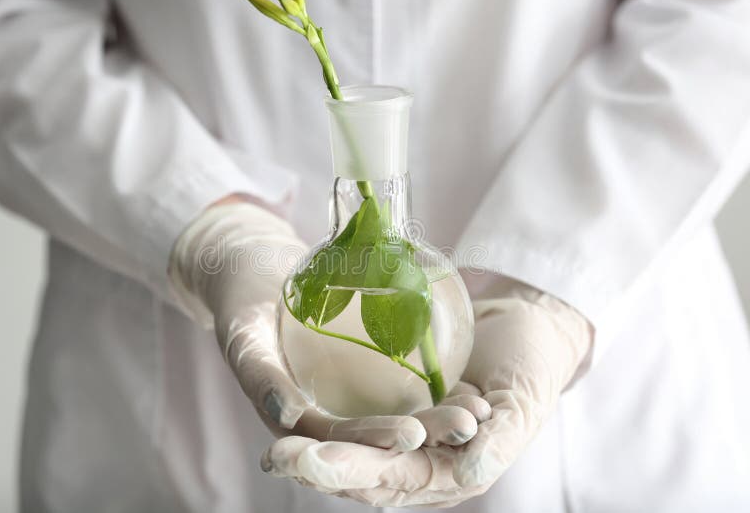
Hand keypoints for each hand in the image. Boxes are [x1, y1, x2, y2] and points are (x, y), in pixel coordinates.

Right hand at [168, 200, 480, 450]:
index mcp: (290, 422)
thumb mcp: (242, 333)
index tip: (412, 431)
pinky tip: (467, 382)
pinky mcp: (361, 378)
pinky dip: (431, 389)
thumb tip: (289, 416)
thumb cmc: (243, 298)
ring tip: (477, 410)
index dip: (373, 439)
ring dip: (435, 418)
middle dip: (421, 434)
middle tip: (464, 423)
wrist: (255, 272)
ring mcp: (342, 398)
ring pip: (393, 415)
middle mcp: (322, 418)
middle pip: (374, 434)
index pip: (337, 440)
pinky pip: (399, 388)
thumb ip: (260, 375)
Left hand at [261, 274, 591, 507]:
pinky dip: (329, 426)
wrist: (525, 325)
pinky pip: (360, 424)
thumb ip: (500, 441)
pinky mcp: (399, 411)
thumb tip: (467, 474)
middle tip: (276, 457)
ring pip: (358, 455)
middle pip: (368, 475)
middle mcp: (427, 464)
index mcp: (455, 472)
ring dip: (316, 454)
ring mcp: (410, 440)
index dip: (354, 471)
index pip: (398, 479)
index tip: (312, 458)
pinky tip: (293, 419)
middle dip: (321, 468)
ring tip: (275, 450)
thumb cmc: (530, 364)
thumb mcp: (524, 401)